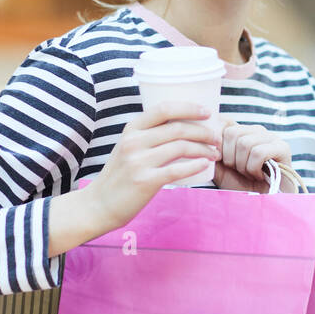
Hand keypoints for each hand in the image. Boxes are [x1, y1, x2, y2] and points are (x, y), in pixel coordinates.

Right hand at [89, 101, 222, 230]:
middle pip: (178, 128)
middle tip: (217, 139)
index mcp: (131, 129)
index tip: (208, 112)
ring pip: (181, 147)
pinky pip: (177, 169)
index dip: (189, 108)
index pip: (164, 109)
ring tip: (214, 154)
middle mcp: (134, 142)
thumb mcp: (128, 148)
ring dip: (203, 149)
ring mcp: (138, 161)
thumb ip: (149, 136)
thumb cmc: (120, 176)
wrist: (98, 205)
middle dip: (204, 132)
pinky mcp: (145, 181)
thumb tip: (184, 126)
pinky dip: (195, 165)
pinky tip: (204, 165)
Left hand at [208, 116, 294, 193]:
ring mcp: (271, 137)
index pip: (223, 122)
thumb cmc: (242, 186)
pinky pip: (258, 153)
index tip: (220, 162)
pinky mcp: (283, 148)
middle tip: (239, 171)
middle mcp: (256, 130)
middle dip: (230, 158)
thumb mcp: (220, 169)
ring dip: (243, 166)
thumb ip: (211, 152)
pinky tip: (259, 176)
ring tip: (250, 174)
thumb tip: (201, 138)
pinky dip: (254, 169)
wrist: (263, 202)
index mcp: (241, 131)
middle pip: (232, 132)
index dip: (217, 143)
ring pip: (245, 143)